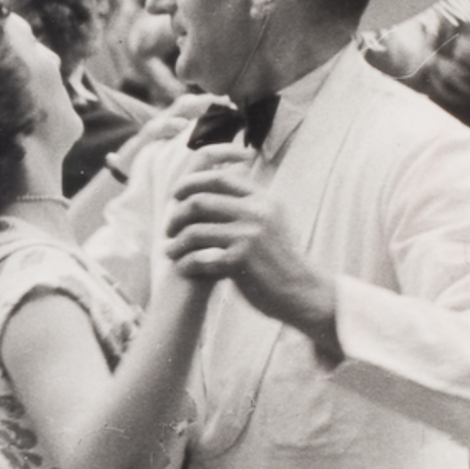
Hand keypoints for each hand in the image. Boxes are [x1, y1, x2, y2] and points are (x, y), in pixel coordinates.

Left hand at [164, 145, 341, 359]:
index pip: (220, 178)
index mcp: (263, 199)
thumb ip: (249, 203)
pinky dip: (187, 263)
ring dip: (177, 242)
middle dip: (177, 215)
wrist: (301, 290)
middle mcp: (256, 212)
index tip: (176, 195)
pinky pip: (200, 257)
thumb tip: (222, 182)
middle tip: (168, 229)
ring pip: (195, 231)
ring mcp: (249, 235)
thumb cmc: (281, 258)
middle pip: (200, 201)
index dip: (192, 183)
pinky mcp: (240, 260)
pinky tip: (183, 268)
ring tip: (170, 252)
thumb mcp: (272, 220)